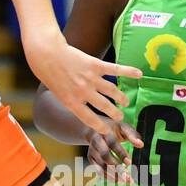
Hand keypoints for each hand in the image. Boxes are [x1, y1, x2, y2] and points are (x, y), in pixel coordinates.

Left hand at [27, 32, 141, 133]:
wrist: (47, 54)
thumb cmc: (50, 74)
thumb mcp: (58, 94)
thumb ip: (73, 102)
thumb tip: (86, 109)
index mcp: (72, 102)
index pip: (90, 119)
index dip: (101, 127)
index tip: (108, 131)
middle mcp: (83, 92)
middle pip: (105, 106)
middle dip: (115, 114)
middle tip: (120, 117)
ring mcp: (90, 78)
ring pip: (112, 91)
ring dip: (121, 98)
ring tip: (125, 102)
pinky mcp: (95, 65)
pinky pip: (115, 69)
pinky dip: (129, 71)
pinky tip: (139, 74)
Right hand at [86, 119, 144, 184]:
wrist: (94, 129)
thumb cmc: (113, 129)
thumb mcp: (122, 127)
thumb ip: (132, 135)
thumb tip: (141, 145)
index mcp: (105, 132)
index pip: (112, 143)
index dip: (120, 153)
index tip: (129, 163)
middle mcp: (96, 142)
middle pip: (105, 155)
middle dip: (115, 167)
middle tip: (127, 176)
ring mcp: (92, 151)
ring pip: (101, 165)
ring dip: (112, 174)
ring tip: (125, 181)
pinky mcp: (91, 158)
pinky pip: (98, 170)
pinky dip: (107, 177)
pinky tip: (118, 181)